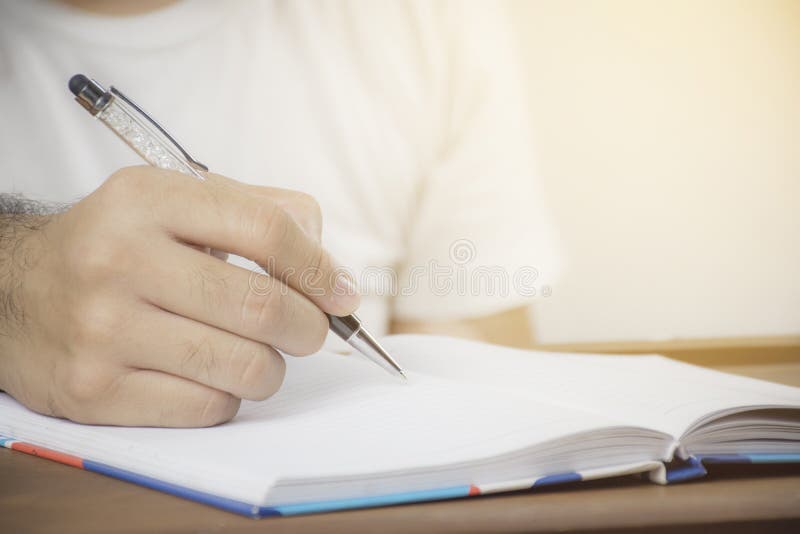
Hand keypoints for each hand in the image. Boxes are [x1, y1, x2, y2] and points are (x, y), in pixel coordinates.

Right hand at [0, 167, 358, 426]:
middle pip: (263, 307)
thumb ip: (260, 212)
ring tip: (255, 353)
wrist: (14, 291)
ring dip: (271, 366)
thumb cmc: (115, 247)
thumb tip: (330, 266)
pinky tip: (208, 374)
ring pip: (245, 366)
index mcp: (148, 200)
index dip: (320, 267)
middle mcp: (120, 260)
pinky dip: (228, 396)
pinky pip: (209, 407)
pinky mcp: (96, 390)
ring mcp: (104, 330)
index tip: (341, 292)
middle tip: (310, 330)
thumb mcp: (174, 201)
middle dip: (310, 327)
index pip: (267, 230)